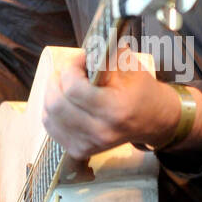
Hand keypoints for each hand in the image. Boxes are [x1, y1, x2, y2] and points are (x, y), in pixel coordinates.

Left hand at [41, 45, 181, 160]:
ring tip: (65, 84)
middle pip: (56, 103)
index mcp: (116, 110)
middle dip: (56, 79)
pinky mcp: (80, 150)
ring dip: (52, 94)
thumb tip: (81, 52)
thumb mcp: (129, 66)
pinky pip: (51, 127)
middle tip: (68, 70)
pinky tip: (65, 101)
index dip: (70, 67)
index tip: (80, 58)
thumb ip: (103, 56)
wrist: (153, 120)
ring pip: (49, 116)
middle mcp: (101, 131)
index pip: (73, 88)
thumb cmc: (141, 89)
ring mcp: (89, 144)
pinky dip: (52, 111)